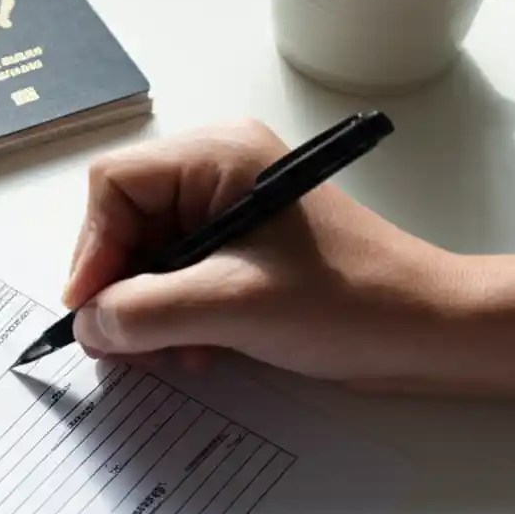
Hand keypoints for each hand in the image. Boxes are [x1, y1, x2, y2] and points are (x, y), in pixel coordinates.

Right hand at [63, 118, 514, 393]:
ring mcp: (226, 214)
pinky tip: (194, 352)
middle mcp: (215, 175)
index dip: (92, 249)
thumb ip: (144, 312)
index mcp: (216, 158)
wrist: (428, 333)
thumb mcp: (232, 306)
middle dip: (119, 289)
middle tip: (119, 345)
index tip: (88, 310)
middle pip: (124, 224)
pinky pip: (175, 279)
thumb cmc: (348, 301)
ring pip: (145, 259)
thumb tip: (86, 324)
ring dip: (146, 313)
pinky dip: (172, 319)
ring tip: (167, 355)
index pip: (114, 186)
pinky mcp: (237, 252)